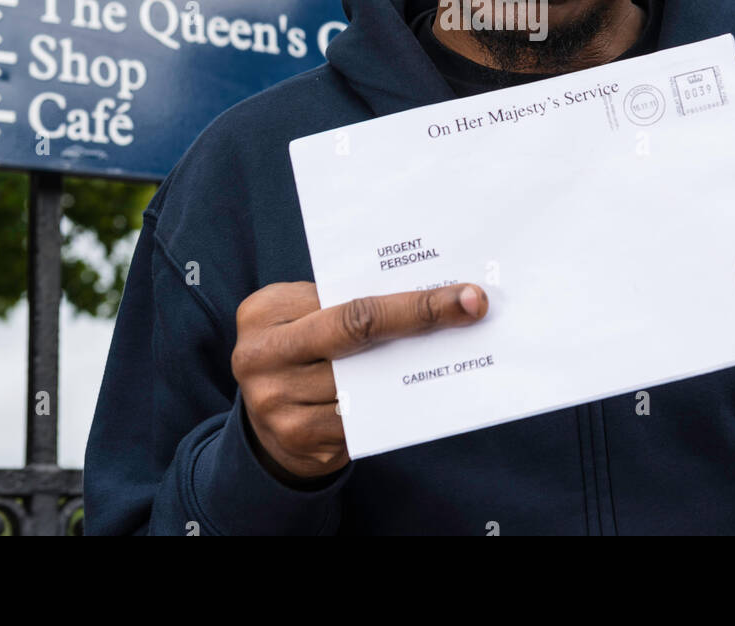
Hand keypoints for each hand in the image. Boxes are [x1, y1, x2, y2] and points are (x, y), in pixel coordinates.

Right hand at [232, 282, 486, 481]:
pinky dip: (388, 404)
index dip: (412, 301)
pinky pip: (357, 420)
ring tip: (445, 352)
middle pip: (357, 332)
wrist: (263, 420)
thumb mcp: (306, 317)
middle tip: (473, 308)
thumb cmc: (301, 352)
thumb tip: (431, 298)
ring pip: (364, 381)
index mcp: (265, 311)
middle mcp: (261, 355)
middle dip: (422, 317)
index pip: (352, 302)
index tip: (464, 296)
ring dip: (411, 367)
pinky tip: (409, 393)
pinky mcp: (293, 438)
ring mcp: (274, 401)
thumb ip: (346, 306)